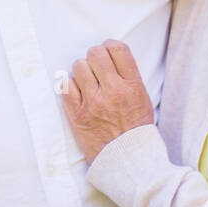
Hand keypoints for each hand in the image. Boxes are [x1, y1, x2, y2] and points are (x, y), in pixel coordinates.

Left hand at [61, 40, 154, 163]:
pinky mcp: (77, 115)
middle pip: (96, 54)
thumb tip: (109, 56)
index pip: (118, 49)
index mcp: (132, 86)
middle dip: (94, 56)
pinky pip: (65, 86)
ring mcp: (94, 103)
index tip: (107, 51)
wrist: (127, 161)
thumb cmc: (136, 129)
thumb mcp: (142, 98)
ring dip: (81, 70)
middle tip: (95, 66)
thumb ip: (128, 77)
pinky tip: (77, 92)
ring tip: (87, 81)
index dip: (110, 45)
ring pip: (78, 66)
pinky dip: (70, 86)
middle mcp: (113, 91)